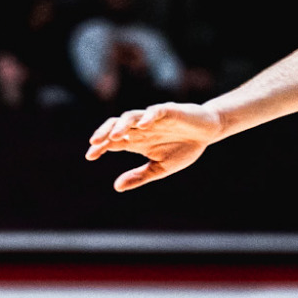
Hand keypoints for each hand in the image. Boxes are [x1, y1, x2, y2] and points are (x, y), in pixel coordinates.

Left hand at [84, 102, 224, 190]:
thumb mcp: (160, 168)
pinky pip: (155, 111)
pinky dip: (148, 117)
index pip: (113, 142)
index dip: (100, 146)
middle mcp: (141, 129)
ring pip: (131, 117)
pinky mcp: (169, 111)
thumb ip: (139, 176)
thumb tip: (116, 186)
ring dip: (121, 125)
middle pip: (116, 126)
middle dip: (104, 133)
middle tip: (94, 143)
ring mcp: (153, 119)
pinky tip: (141, 126)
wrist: (207, 132)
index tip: (89, 156)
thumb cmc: (183, 148)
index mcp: (137, 141)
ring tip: (114, 136)